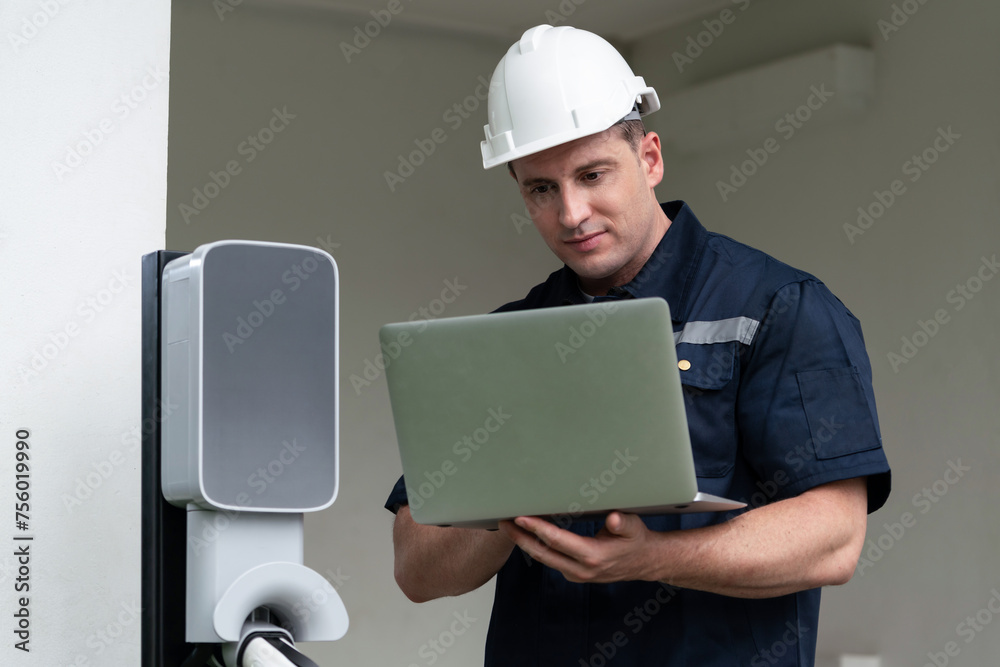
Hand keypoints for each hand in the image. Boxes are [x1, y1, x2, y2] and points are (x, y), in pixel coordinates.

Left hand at [498, 512, 657, 583]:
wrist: (644, 562)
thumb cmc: (636, 541)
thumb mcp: (634, 528)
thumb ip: (623, 523)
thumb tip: (613, 520)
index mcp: (593, 556)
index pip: (557, 541)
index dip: (537, 528)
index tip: (521, 518)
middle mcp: (581, 569)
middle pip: (543, 553)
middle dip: (521, 537)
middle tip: (503, 522)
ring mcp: (576, 574)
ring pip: (544, 559)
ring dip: (526, 543)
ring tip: (510, 527)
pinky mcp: (574, 574)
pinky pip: (550, 560)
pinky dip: (537, 548)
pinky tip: (528, 536)